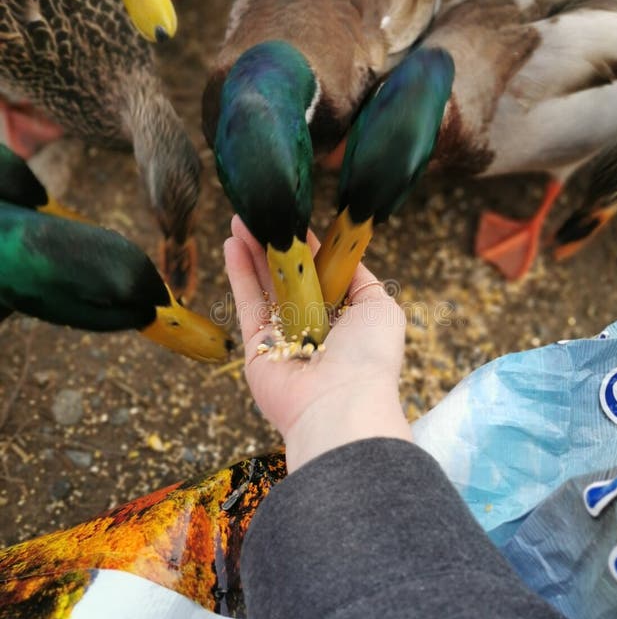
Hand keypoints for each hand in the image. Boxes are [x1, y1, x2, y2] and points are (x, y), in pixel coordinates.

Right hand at [224, 216, 411, 471]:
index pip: (323, 275)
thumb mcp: (381, 309)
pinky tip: (232, 244)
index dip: (309, 247)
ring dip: (254, 251)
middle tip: (262, 213)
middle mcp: (314, 326)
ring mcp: (283, 336)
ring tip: (243, 219)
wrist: (338, 405)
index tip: (297, 219)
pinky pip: (246, 303)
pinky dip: (238, 273)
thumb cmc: (368, 358)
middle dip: (276, 245)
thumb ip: (362, 281)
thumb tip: (345, 259)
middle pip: (290, 276)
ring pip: (265, 285)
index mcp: (346, 318)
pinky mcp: (256, 346)